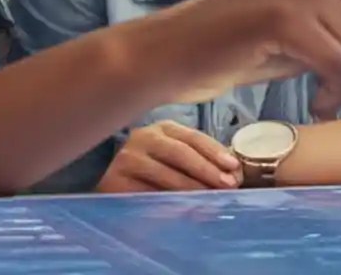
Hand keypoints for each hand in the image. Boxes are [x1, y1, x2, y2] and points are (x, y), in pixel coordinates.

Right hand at [96, 121, 242, 192]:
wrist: (107, 175)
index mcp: (163, 129)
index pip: (192, 137)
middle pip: (180, 153)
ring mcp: (128, 160)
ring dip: (192, 190)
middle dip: (207, 171)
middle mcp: (144, 139)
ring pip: (165, 175)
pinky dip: (168, 204)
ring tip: (211, 200)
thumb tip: (232, 174)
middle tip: (227, 186)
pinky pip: (148, 195)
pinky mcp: (116, 183)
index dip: (214, 151)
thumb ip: (200, 159)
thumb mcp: (174, 153)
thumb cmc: (153, 165)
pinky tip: (184, 211)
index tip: (233, 167)